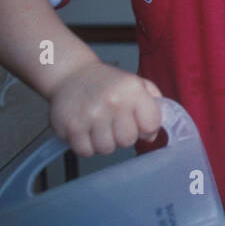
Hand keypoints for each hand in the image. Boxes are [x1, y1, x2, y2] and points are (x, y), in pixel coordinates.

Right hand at [44, 59, 162, 156]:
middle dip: (123, 137)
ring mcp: (92, 114)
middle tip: (115, 125)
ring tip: (100, 127)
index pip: (151, 125)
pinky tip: (86, 131)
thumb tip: (152, 136)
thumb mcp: (137, 84)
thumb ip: (153, 107)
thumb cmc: (107, 82)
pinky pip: (86, 151)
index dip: (146, 129)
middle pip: (128, 141)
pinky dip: (86, 146)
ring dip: (104, 142)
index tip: (138, 124)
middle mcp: (114, 101)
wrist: (71, 74)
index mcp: (133, 90)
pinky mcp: (72, 126)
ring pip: (107, 149)